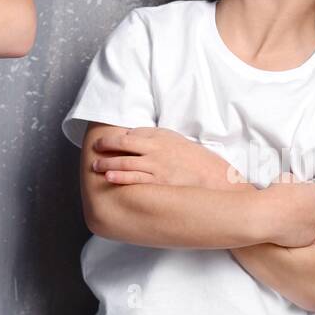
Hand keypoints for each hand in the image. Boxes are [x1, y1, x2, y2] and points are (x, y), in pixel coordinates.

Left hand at [92, 127, 247, 188]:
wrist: (220, 182)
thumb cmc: (201, 164)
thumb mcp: (180, 144)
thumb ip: (160, 141)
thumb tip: (139, 139)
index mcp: (163, 137)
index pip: (132, 132)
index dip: (116, 136)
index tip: (105, 140)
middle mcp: (158, 149)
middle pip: (124, 143)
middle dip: (106, 144)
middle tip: (94, 148)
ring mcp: (158, 166)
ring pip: (125, 161)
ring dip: (107, 162)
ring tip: (95, 165)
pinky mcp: (160, 182)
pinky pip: (135, 178)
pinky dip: (119, 177)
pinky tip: (108, 177)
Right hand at [259, 172, 314, 247]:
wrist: (265, 216)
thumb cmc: (275, 195)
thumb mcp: (287, 178)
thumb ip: (296, 182)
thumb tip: (295, 185)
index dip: (308, 193)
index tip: (299, 194)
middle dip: (308, 207)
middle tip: (292, 205)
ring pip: (311, 223)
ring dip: (303, 220)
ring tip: (286, 217)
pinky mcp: (308, 239)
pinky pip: (304, 234)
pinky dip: (297, 232)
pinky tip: (285, 227)